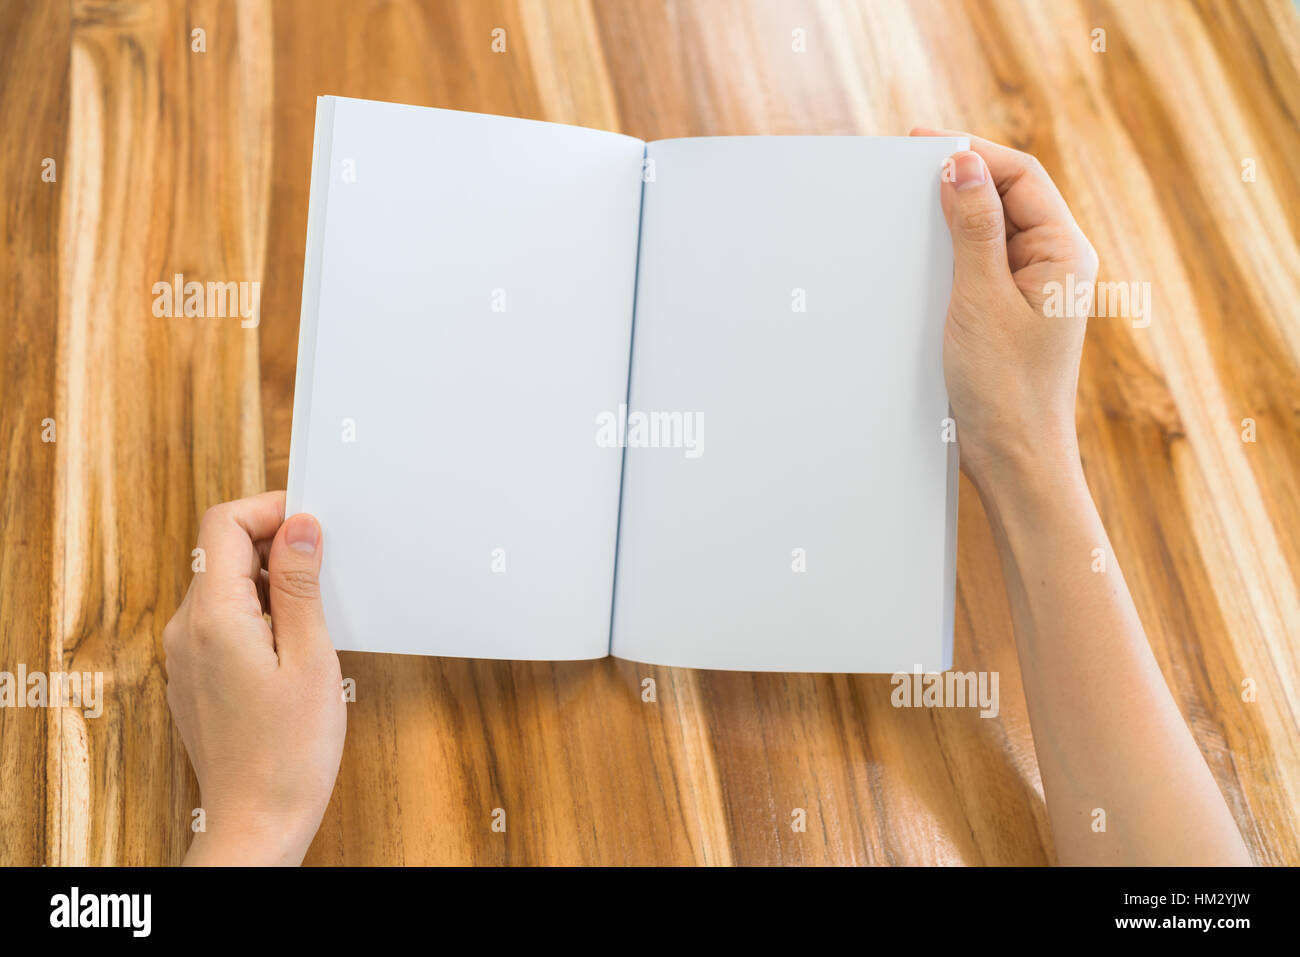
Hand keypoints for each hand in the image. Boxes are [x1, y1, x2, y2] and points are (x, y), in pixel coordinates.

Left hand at [163, 491, 345, 864]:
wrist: (257, 822)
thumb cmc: (289, 752)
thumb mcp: (311, 657)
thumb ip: (301, 584)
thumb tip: (299, 525)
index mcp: (213, 617)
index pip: (223, 524)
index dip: (269, 510)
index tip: (311, 522)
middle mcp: (186, 630)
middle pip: (222, 551)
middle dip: (275, 547)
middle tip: (326, 573)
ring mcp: (185, 654)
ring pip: (224, 586)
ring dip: (271, 584)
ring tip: (315, 621)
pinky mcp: (195, 675)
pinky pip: (222, 620)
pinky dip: (259, 614)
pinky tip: (294, 648)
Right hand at [912, 128, 1097, 489]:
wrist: (1014, 460)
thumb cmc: (1005, 390)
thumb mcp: (980, 300)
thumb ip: (973, 228)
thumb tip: (962, 163)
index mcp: (1064, 252)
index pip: (1020, 175)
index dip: (973, 152)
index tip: (921, 143)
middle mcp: (1054, 263)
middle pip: (1006, 195)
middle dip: (959, 179)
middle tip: (905, 172)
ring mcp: (1032, 287)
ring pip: (990, 229)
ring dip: (951, 217)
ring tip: (907, 211)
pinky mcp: (1008, 311)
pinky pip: (980, 263)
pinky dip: (950, 252)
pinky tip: (920, 257)